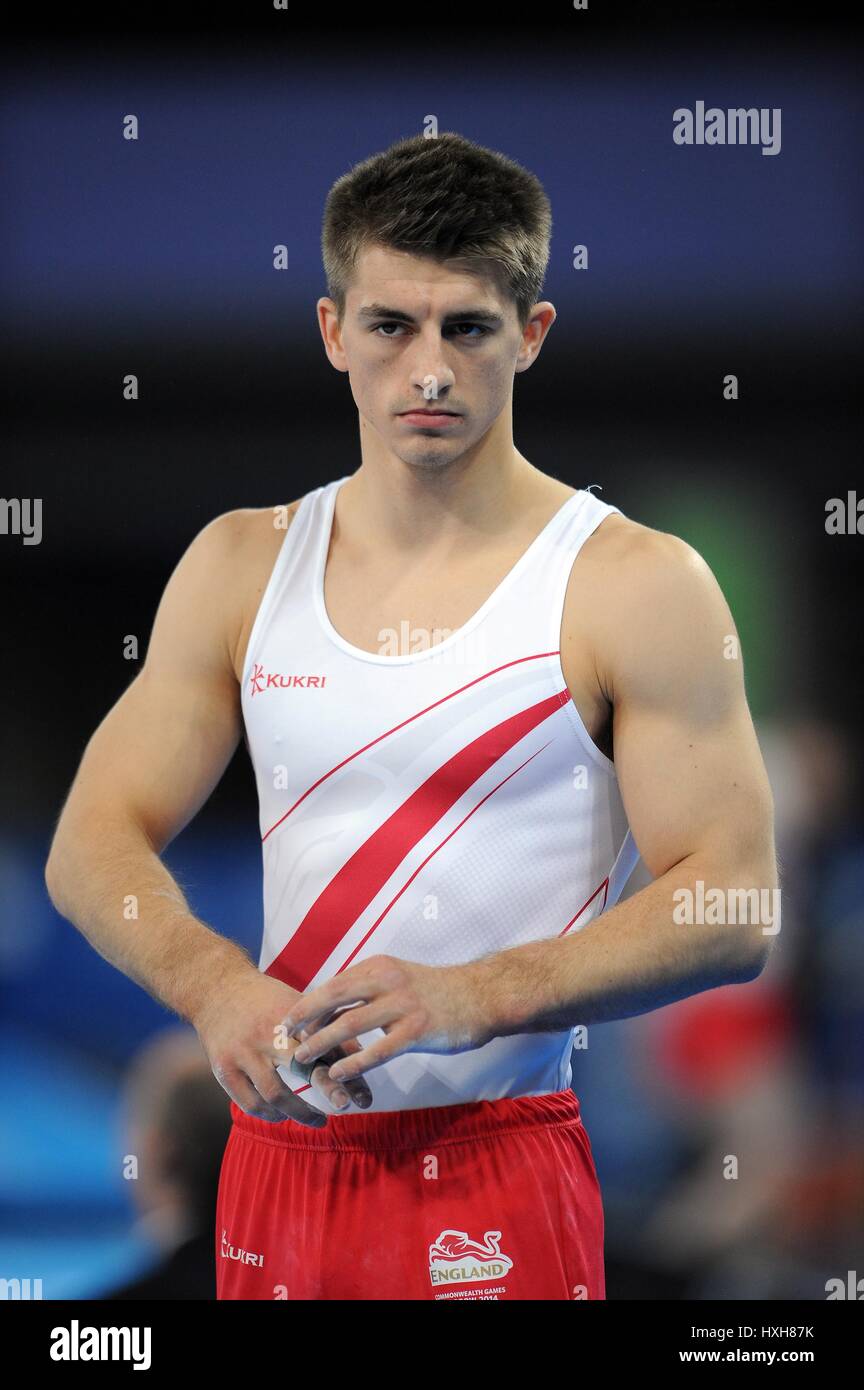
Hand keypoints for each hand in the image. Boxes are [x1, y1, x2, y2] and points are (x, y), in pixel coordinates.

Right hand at [192, 966, 372, 1125]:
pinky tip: (282, 1116)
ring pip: (274, 1094)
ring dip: (298, 1112)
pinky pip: (249, 1103)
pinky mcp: (223, 1069)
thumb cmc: (266, 998)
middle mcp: (266, 1034)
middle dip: (326, 1090)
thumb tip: (362, 1054)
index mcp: (290, 1016)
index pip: (324, 1046)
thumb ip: (326, 1027)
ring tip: (317, 1119)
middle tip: (343, 1107)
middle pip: (301, 1068)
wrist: (217, 988)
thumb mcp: (296, 1002)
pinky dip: (269, 1115)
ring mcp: (242, 1053)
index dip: (345, 1073)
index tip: (363, 1097)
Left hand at [283, 955, 492, 1084]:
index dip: (308, 1004)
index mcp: (379, 967)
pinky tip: (338, 1074)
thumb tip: (332, 1010)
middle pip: (333, 998)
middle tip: (283, 1038)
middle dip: (304, 1018)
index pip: (334, 985)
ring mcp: (403, 1005)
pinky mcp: (417, 1030)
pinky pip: (378, 1050)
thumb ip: (368, 990)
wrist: (481, 996)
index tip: (287, 1022)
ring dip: (322, 1043)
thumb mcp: (398, 978)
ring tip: (302, 1059)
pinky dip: (354, 1063)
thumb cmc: (436, 992)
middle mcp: (387, 980)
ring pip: (350, 1024)